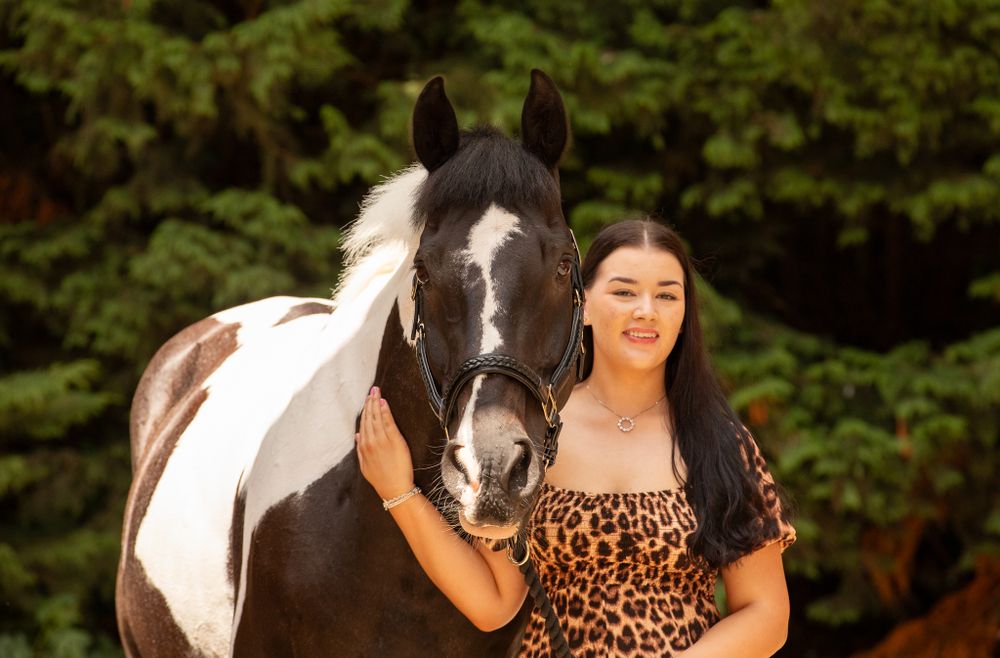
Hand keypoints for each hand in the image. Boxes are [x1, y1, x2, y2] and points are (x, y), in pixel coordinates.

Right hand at [355, 386, 415, 501]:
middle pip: (369, 417)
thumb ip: (360, 449)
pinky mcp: (394, 440)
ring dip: (376, 403)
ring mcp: (382, 440)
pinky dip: (385, 411)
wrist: (394, 489)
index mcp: (364, 446)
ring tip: (377, 392)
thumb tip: (357, 436)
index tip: (367, 400)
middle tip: (372, 390)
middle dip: (370, 402)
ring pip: (377, 417)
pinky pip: (388, 422)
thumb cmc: (381, 479)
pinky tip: (384, 403)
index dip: (365, 410)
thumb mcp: (365, 466)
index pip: (363, 424)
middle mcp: (371, 441)